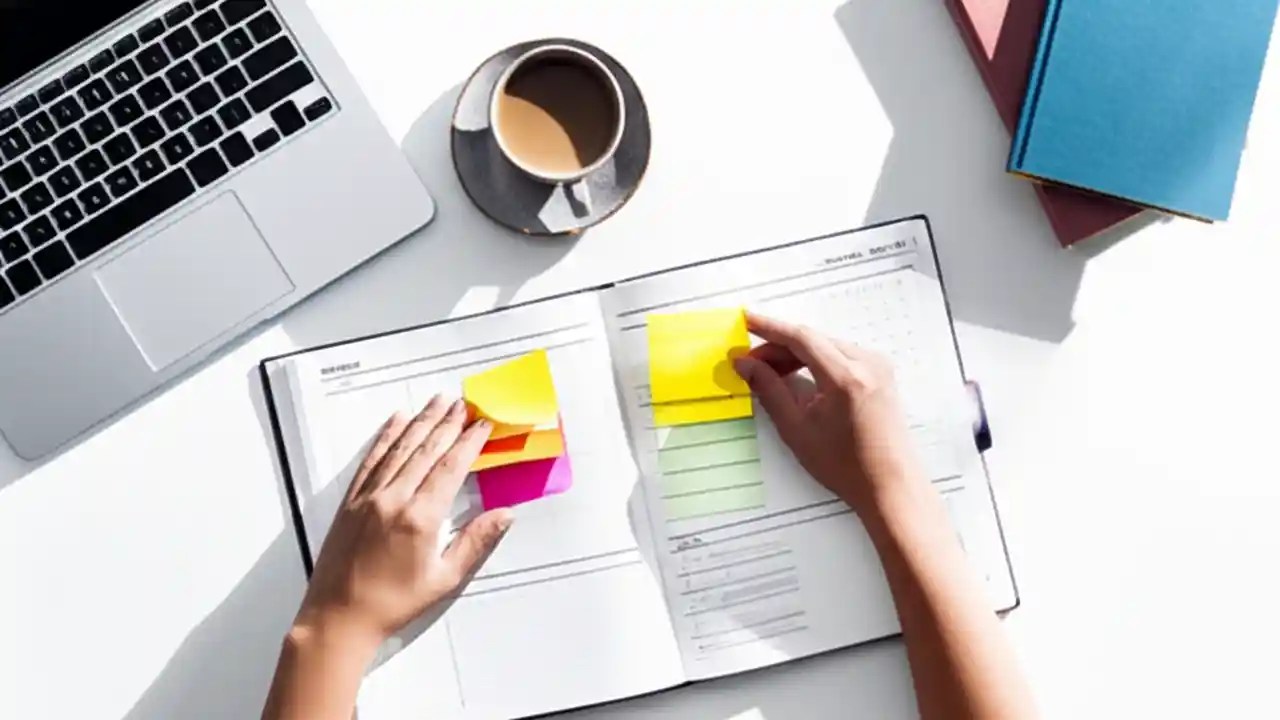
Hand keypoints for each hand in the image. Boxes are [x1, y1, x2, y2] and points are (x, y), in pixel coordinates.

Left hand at [295, 396, 513, 649]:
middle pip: (426, 450)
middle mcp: (393, 499)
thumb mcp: (444, 577)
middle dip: (447, 423)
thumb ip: (476, 541)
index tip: (482, 425)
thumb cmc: (392, 604)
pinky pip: (372, 460)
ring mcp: (369, 497)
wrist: (339, 617)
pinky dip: (385, 437)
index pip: (451, 467)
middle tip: (463, 404)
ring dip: (420, 422)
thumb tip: (504, 515)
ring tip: (436, 402)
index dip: (469, 442)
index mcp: (420, 518)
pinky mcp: (351, 501)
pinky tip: (395, 421)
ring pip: (400, 448)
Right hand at [733, 312, 923, 516]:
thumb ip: (769, 390)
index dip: (769, 327)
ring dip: (797, 353)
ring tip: (770, 372)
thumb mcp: (797, 429)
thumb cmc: (847, 466)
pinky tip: (798, 375)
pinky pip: (841, 355)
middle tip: (751, 362)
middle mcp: (867, 363)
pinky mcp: (880, 373)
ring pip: (826, 345)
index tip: (746, 319)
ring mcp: (878, 366)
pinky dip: (817, 360)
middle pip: (813, 340)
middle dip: (779, 346)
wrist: (890, 485)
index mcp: (846, 377)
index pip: (801, 338)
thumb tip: (746, 364)